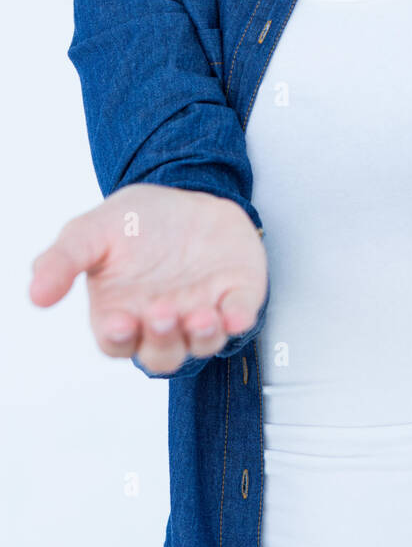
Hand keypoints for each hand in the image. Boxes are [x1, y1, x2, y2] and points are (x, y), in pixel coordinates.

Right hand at [30, 184, 267, 374]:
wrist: (185, 192)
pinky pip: (241, 317)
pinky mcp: (237, 296)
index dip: (117, 337)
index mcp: (123, 313)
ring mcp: (202, 311)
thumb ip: (63, 261)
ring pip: (203, 343)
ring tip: (201, 315)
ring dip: (202, 335)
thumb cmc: (136, 222)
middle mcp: (163, 321)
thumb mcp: (92, 231)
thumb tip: (36, 294)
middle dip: (162, 340)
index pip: (117, 342)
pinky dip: (240, 319)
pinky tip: (236, 313)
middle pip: (162, 354)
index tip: (117, 322)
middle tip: (162, 312)